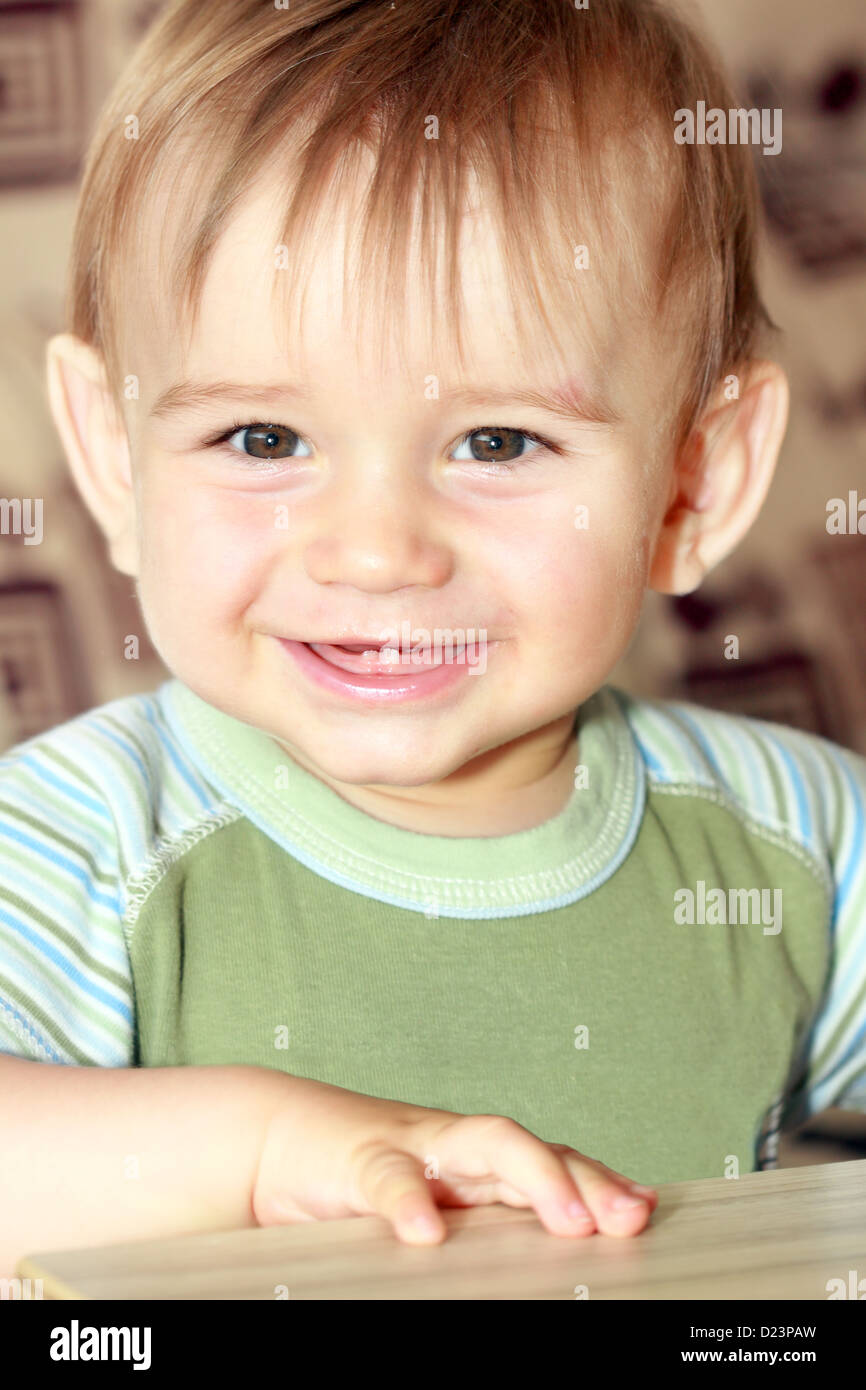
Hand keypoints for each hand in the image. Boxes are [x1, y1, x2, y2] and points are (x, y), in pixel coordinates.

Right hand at [251, 1075, 657, 1243]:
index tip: (646, 1210)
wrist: (275, 1139)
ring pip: (487, 1142)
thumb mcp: (431, 1207)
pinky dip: (409, 1202)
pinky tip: (428, 1233)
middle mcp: (457, 1146)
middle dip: (587, 1180)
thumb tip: (552, 1261)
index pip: (554, 1163)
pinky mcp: (357, 1160)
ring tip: (569, 1218)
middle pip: (537, 1147)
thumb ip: (485, 1227)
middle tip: (628, 1218)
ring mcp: (413, 1144)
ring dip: (535, 1176)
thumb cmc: (363, 1178)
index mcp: (478, 1164)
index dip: (602, 1183)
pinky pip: (388, 1177)